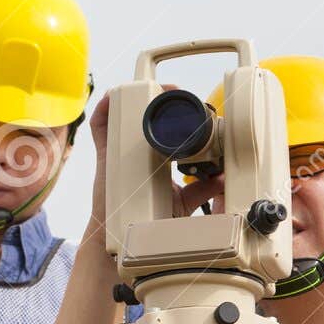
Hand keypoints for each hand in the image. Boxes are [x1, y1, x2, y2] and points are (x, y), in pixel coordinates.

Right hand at [88, 84, 221, 228]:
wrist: (121, 234)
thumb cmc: (147, 216)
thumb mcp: (181, 201)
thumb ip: (202, 189)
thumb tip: (223, 178)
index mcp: (155, 154)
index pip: (164, 126)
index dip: (176, 110)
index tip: (192, 103)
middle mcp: (136, 147)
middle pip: (145, 113)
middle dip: (160, 97)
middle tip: (177, 93)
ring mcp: (120, 148)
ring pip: (123, 113)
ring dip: (135, 95)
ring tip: (153, 89)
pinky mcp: (105, 154)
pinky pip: (100, 126)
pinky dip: (105, 108)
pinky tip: (114, 97)